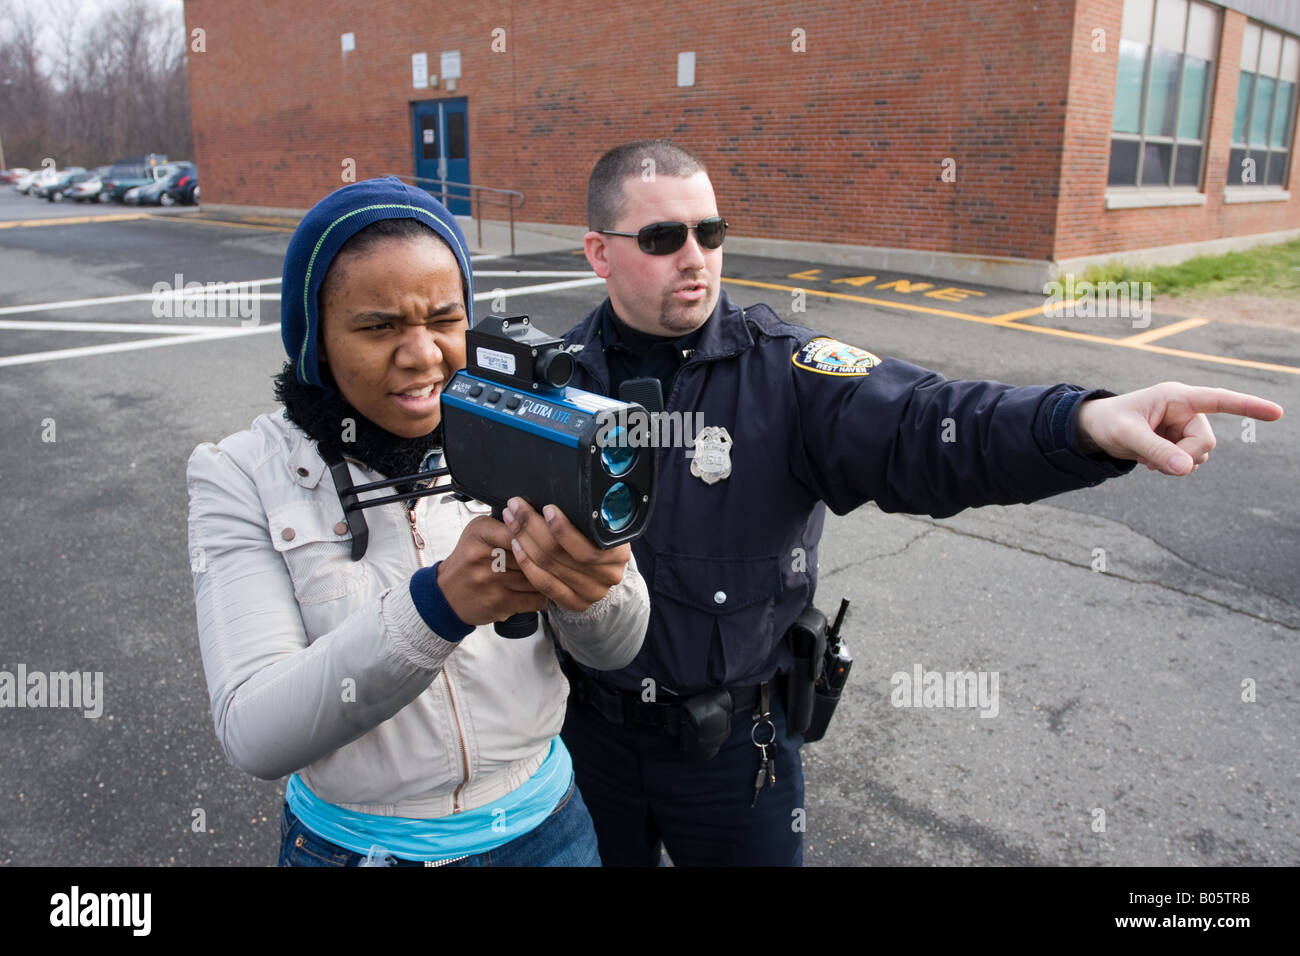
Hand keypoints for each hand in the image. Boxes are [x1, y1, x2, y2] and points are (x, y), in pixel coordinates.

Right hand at [436, 515, 547, 624]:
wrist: (446, 594)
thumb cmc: (468, 561)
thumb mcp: (478, 532)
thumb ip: (506, 524)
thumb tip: (539, 520)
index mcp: (480, 533)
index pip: (519, 529)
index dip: (540, 534)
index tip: (550, 536)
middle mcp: (484, 556)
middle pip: (532, 554)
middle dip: (548, 556)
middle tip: (558, 555)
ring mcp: (492, 582)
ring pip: (537, 576)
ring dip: (547, 576)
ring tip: (550, 572)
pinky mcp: (500, 603)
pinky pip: (535, 598)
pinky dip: (542, 594)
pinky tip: (539, 589)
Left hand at [502, 497, 630, 611]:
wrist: (605, 569)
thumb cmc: (598, 538)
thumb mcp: (600, 524)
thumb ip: (587, 515)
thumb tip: (557, 493)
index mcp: (618, 553)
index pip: (587, 545)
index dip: (563, 527)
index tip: (546, 507)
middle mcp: (608, 575)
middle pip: (561, 552)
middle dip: (532, 525)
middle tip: (516, 507)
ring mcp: (592, 592)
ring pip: (549, 566)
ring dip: (525, 540)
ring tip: (511, 520)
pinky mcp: (576, 603)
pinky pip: (544, 584)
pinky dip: (527, 564)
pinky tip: (516, 546)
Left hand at [1075, 382, 1282, 475]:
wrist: (1094, 430)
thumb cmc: (1108, 423)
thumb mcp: (1127, 436)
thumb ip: (1156, 451)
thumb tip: (1187, 469)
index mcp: (1176, 397)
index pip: (1219, 399)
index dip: (1248, 406)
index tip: (1277, 413)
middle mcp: (1185, 410)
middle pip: (1206, 441)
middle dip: (1184, 457)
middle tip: (1153, 463)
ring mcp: (1184, 426)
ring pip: (1200, 454)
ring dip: (1177, 464)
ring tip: (1148, 459)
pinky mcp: (1179, 441)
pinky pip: (1190, 461)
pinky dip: (1174, 467)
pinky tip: (1152, 462)